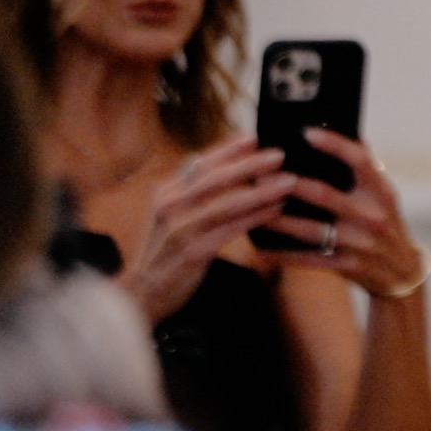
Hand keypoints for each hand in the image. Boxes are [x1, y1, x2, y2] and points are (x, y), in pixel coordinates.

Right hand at [123, 141, 301, 321]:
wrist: (141, 294)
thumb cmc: (165, 254)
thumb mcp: (172, 217)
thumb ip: (193, 194)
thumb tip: (224, 168)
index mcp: (166, 193)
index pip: (200, 164)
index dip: (228, 149)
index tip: (253, 136)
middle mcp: (169, 206)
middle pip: (215, 179)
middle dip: (249, 165)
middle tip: (280, 155)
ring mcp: (180, 229)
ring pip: (226, 203)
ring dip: (260, 191)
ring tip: (289, 182)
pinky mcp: (192, 251)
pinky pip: (229, 230)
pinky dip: (255, 218)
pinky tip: (276, 211)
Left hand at [276, 129, 428, 300]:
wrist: (403, 273)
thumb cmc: (386, 223)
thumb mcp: (384, 195)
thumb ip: (365, 167)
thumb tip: (345, 128)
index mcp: (382, 193)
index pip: (360, 161)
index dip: (334, 144)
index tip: (306, 131)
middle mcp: (373, 217)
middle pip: (326, 195)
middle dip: (289, 183)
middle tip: (259, 172)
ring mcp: (361, 244)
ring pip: (310, 229)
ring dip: (278, 218)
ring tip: (253, 206)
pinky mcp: (347, 267)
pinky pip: (307, 258)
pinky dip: (281, 252)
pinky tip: (260, 243)